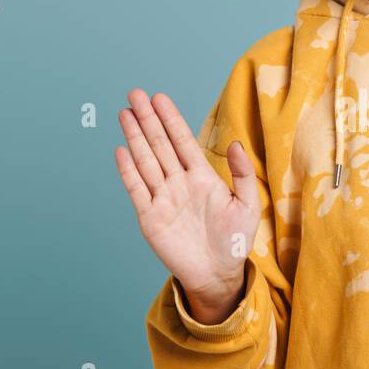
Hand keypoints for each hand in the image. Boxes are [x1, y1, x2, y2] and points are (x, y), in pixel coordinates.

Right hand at [114, 89, 259, 316]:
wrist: (218, 275)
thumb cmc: (235, 241)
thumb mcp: (247, 205)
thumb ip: (242, 173)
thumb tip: (236, 143)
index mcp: (202, 177)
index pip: (182, 141)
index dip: (171, 119)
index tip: (160, 98)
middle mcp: (179, 184)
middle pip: (160, 145)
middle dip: (147, 119)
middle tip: (135, 94)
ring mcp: (163, 199)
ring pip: (146, 161)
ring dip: (135, 137)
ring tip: (125, 113)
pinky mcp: (150, 218)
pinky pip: (137, 190)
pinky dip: (128, 171)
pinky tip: (121, 150)